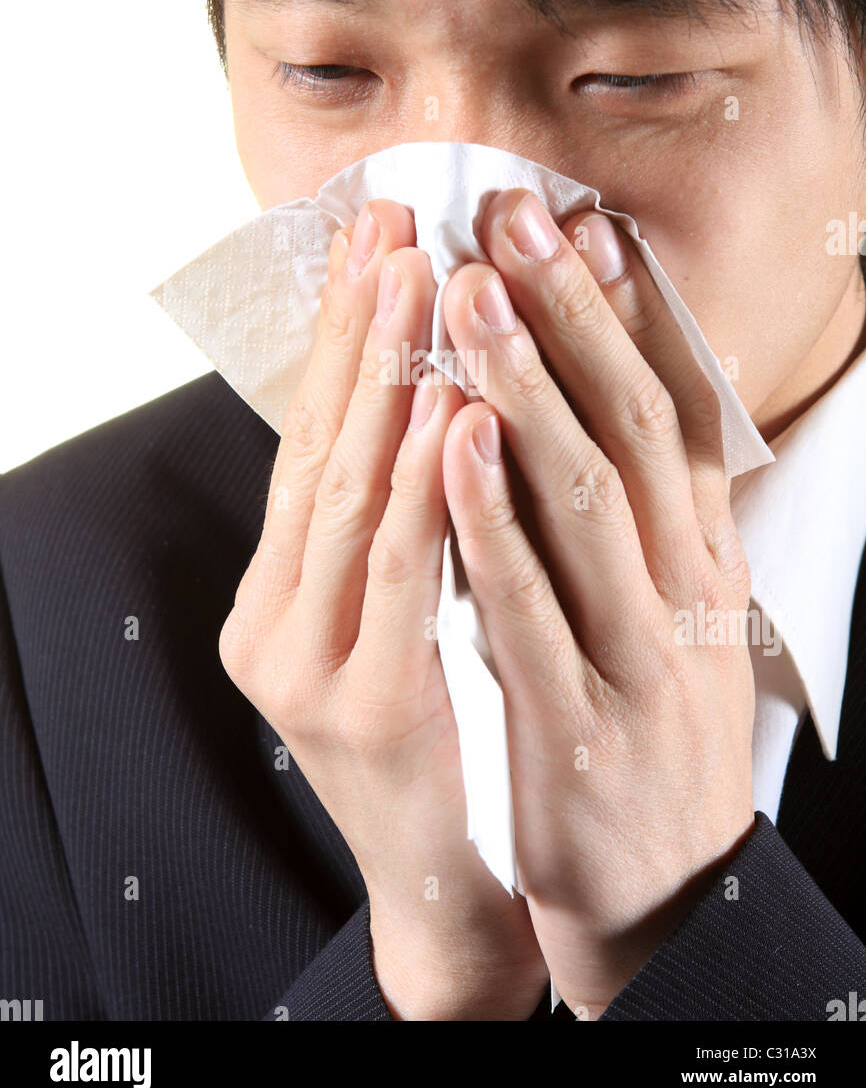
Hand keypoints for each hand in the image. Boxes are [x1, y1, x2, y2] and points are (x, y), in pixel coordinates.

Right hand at [219, 199, 548, 1019]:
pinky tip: (447, 409)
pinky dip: (421, 487)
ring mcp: (305, 662)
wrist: (433, 865)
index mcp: (279, 586)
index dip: (343, 335)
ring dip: (384, 381)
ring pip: (344, 498)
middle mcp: (272, 615)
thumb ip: (390, 516)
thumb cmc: (426, 722)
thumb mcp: (389, 608)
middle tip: (394, 222)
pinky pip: (397, 576)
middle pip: (316, 447)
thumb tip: (429, 389)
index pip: (310, 439)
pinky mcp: (362, 703)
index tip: (378, 235)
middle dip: (359, 330)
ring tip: (418, 281)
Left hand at [440, 189, 755, 1017]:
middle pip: (636, 428)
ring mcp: (639, 655)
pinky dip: (495, 520)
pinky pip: (534, 608)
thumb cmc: (650, 728)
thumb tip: (603, 405)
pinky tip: (454, 442)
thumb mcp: (674, 611)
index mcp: (703, 560)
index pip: (677, 413)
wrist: (670, 888)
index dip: (635, 314)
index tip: (586, 224)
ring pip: (591, 500)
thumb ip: (645, 518)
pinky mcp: (580, 720)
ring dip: (530, 388)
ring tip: (474, 292)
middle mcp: (685, 591)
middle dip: (574, 315)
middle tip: (515, 216)